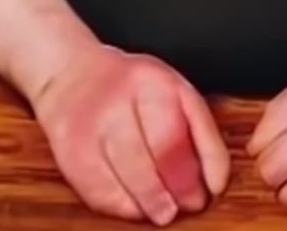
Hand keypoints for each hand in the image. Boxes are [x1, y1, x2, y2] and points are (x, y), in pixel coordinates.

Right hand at [32, 42, 230, 224]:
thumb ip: (196, 128)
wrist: (72, 76)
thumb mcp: (170, 89)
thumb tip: (216, 179)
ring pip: (129, 175)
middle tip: (188, 203)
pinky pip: (101, 190)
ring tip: (164, 211)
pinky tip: (136, 207)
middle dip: (179, 187)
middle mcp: (120, 98)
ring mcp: (92, 125)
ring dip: (153, 202)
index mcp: (153, 80)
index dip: (201, 166)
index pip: (184, 128)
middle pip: (157, 153)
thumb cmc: (131, 88)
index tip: (212, 188)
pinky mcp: (71, 152)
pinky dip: (124, 206)